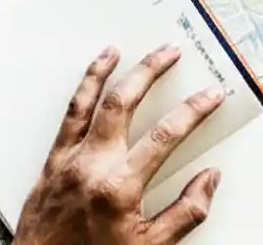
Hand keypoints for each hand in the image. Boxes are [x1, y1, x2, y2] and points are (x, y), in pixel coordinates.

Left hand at [15, 45, 225, 244]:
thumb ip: (186, 213)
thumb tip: (208, 180)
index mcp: (119, 188)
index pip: (165, 136)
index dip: (193, 111)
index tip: (211, 96)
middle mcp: (91, 167)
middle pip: (124, 103)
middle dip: (151, 71)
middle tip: (169, 53)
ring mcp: (68, 162)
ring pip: (88, 103)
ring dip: (106, 72)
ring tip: (118, 51)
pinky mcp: (51, 164)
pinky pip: (67, 119)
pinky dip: (80, 95)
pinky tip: (88, 82)